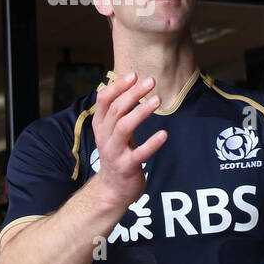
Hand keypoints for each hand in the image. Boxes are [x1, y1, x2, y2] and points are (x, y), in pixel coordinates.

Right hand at [91, 72, 168, 208]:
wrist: (112, 189)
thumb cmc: (116, 154)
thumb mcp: (111, 131)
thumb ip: (117, 112)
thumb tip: (130, 84)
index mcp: (100, 125)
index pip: (104, 100)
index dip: (118, 86)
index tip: (134, 74)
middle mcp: (104, 137)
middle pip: (116, 110)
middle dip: (133, 93)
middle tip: (151, 82)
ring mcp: (114, 152)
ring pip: (124, 127)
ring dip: (140, 112)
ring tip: (157, 100)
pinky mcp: (127, 167)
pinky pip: (139, 154)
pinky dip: (152, 143)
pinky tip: (164, 135)